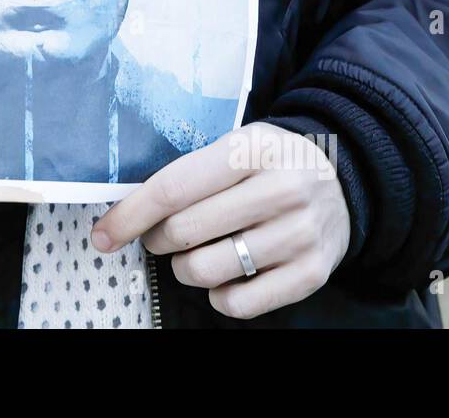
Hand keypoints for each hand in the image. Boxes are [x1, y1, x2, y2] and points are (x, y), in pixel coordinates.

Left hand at [92, 121, 349, 319]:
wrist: (345, 181)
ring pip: (206, 271)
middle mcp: (281, 189)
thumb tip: (126, 211)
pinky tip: (225, 273)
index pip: (174, 188)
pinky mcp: (311, 273)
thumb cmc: (271, 162)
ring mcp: (299, 234)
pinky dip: (217, 294)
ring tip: (194, 253)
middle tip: (161, 235)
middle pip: (185, 232)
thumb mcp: (237, 143)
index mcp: (253, 149)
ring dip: (184, 268)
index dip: (130, 215)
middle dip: (157, 239)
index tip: (103, 234)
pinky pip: (238, 303)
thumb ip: (190, 171)